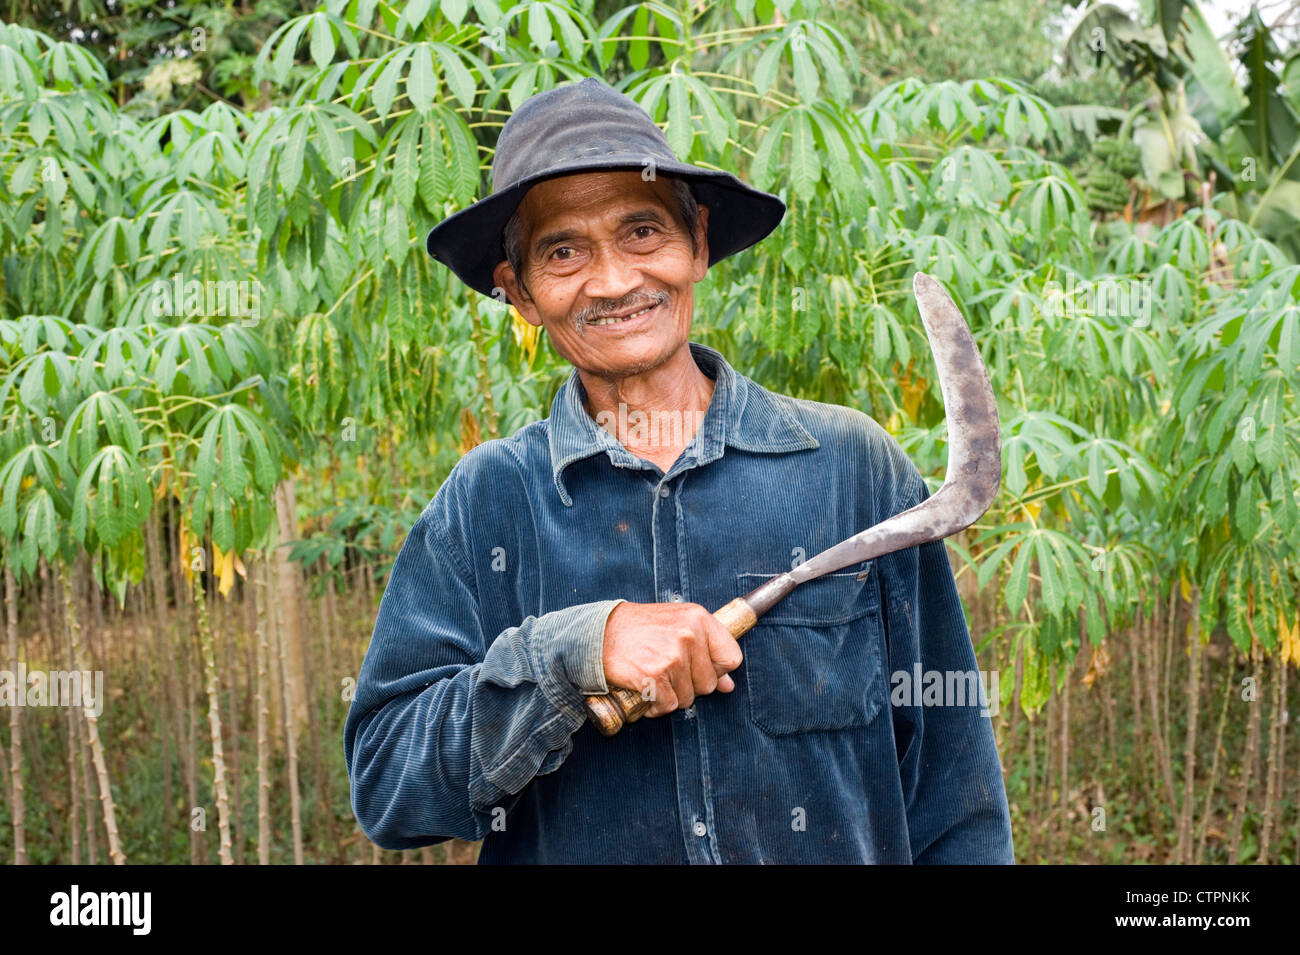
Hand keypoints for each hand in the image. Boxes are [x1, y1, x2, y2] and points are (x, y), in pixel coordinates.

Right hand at [601, 601, 743, 717]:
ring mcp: (672, 657)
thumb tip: (728, 686)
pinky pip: (668, 706)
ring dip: (670, 695)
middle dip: (689, 685)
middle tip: (667, 670)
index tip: (699, 667)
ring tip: (653, 676)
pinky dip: (655, 705)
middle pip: (709, 683)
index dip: (717, 669)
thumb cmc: (637, 628)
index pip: (732, 658)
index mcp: (698, 618)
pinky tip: (644, 688)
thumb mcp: (677, 627)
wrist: (597, 633)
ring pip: (688, 698)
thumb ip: (706, 652)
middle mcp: (689, 635)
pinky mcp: (654, 677)